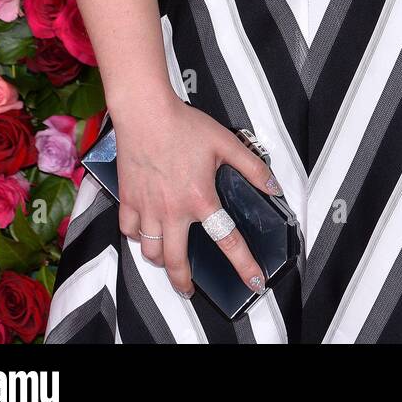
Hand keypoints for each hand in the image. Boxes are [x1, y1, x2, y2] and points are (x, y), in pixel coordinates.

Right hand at [113, 96, 283, 300]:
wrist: (145, 111)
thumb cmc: (183, 124)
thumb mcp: (226, 143)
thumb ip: (252, 167)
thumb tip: (273, 186)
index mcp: (201, 198)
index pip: (228, 241)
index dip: (244, 264)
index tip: (253, 282)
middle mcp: (173, 210)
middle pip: (176, 262)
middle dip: (183, 283)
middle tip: (189, 289)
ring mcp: (147, 207)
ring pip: (150, 251)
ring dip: (160, 260)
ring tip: (167, 259)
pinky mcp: (128, 199)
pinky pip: (128, 231)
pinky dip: (136, 236)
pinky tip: (144, 232)